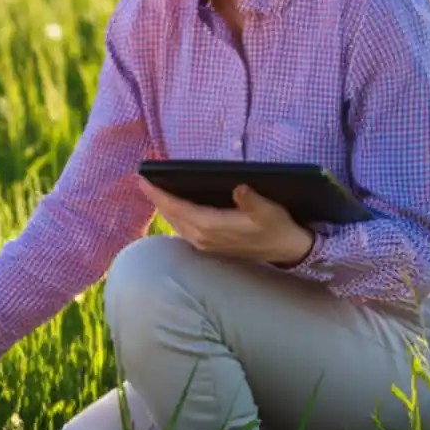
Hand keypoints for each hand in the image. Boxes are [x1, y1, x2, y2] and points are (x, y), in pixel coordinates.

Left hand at [137, 177, 315, 266]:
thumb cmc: (277, 227)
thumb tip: (240, 188)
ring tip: (153, 189)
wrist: (286, 250)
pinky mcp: (208, 246)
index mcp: (212, 227)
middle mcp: (203, 238)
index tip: (143, 179)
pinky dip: (174, 215)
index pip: (177, 208)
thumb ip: (253, 201)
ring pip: (175, 223)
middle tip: (143, 179)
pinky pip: (182, 228)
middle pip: (171, 215)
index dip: (159, 194)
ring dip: (164, 207)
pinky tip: (172, 206)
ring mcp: (204, 244)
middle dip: (156, 197)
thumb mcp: (269, 211)